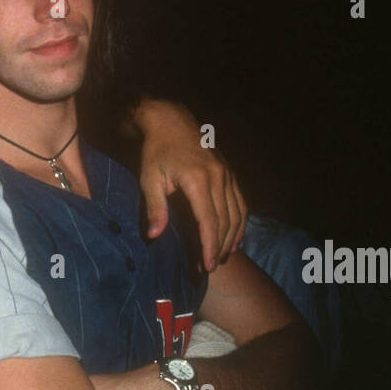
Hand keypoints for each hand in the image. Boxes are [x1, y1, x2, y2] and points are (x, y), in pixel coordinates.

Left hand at [133, 99, 247, 271]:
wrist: (171, 122)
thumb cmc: (156, 153)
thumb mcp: (149, 179)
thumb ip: (155, 208)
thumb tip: (155, 236)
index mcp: (198, 180)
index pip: (209, 220)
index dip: (210, 245)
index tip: (209, 265)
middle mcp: (218, 177)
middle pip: (226, 220)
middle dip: (220, 246)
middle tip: (212, 267)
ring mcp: (227, 174)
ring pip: (237, 212)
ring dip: (232, 237)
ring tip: (223, 256)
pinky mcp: (230, 173)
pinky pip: (241, 201)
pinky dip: (240, 221)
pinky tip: (234, 237)